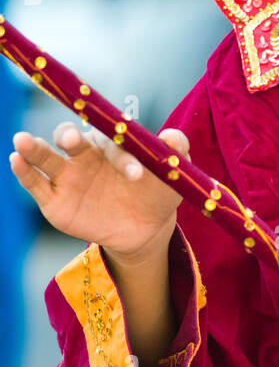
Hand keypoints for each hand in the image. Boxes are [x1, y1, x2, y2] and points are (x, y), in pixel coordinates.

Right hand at [8, 121, 189, 260]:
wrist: (144, 229)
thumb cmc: (156, 193)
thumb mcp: (170, 176)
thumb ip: (174, 154)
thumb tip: (175, 137)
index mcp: (111, 144)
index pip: (112, 141)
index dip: (123, 156)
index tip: (138, 174)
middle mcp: (84, 154)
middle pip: (70, 137)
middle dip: (70, 137)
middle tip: (75, 141)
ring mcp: (67, 176)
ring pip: (46, 156)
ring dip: (34, 148)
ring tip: (22, 141)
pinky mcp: (53, 199)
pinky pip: (35, 183)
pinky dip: (23, 171)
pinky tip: (15, 159)